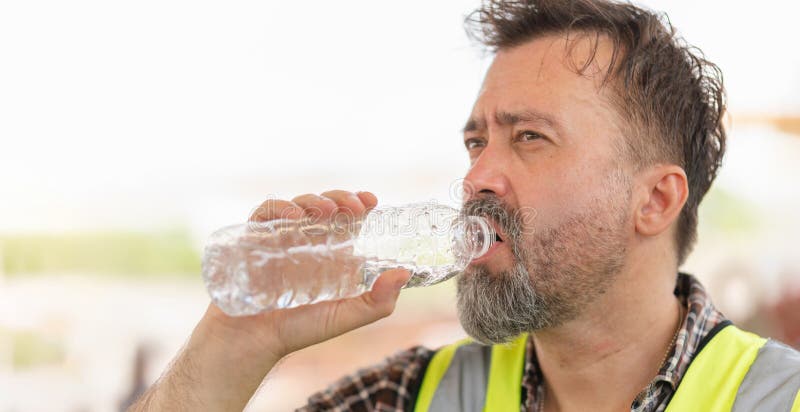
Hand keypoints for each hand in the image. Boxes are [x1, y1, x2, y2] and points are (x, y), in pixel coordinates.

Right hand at [129, 190, 410, 411]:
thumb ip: (378, 302)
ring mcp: (279, 238)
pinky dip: (279, 208)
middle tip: (355, 204)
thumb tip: (404, 273)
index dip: (359, 203)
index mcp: (329, 253)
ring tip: (327, 210)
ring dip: (315, 199)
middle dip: (341, 197)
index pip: (347, 218)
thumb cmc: (298, 330)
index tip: (371, 201)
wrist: (251, 342)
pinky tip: (294, 217)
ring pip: (299, 204)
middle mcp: (306, 241)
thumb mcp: (345, 317)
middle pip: (325, 205)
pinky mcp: (253, 238)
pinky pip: (265, 213)